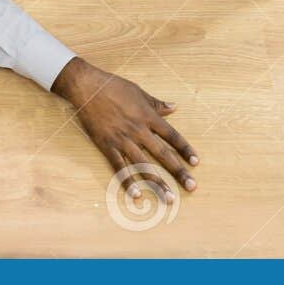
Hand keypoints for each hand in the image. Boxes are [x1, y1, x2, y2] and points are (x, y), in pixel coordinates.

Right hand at [52, 57, 198, 203]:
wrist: (87, 87)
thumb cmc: (113, 86)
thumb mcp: (139, 92)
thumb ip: (157, 103)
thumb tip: (174, 107)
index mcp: (149, 117)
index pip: (172, 136)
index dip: (185, 150)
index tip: (196, 162)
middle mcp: (139, 131)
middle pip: (163, 154)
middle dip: (178, 171)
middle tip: (192, 187)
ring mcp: (123, 140)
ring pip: (143, 165)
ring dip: (157, 182)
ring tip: (169, 198)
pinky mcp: (107, 146)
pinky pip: (119, 167)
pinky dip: (127, 181)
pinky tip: (136, 195)